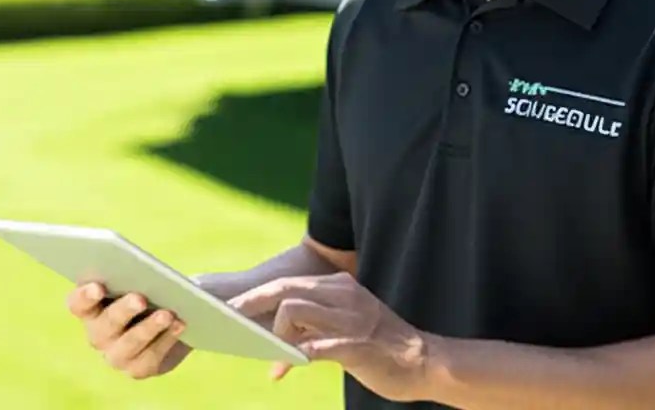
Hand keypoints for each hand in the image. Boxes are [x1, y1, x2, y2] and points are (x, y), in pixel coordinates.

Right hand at [66, 283, 190, 379]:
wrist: (175, 314)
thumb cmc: (151, 288)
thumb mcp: (142, 278)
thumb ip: (135, 273)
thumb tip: (143, 271)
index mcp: (90, 308)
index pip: (77, 304)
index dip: (84, 297)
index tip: (98, 286)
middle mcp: (98, 335)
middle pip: (105, 325)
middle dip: (123, 311)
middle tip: (140, 298)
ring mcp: (116, 355)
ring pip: (129, 344)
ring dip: (148, 328)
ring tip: (166, 314)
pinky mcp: (138, 368)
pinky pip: (151, 357)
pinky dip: (166, 339)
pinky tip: (179, 325)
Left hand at [229, 272, 431, 402]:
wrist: (425, 361)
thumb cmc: (379, 348)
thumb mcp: (346, 326)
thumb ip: (315, 325)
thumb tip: (276, 338)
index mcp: (339, 287)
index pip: (289, 282)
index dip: (257, 294)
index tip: (231, 306)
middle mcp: (344, 295)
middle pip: (286, 289)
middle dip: (253, 303)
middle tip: (228, 320)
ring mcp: (350, 319)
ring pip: (295, 310)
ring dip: (274, 334)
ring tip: (269, 356)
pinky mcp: (356, 345)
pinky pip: (315, 346)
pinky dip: (294, 356)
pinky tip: (281, 371)